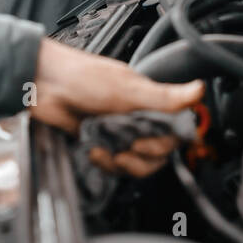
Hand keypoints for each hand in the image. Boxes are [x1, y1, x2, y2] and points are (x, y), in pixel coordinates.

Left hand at [30, 39, 203, 177]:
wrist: (43, 85)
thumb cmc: (83, 77)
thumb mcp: (128, 88)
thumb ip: (164, 97)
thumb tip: (199, 90)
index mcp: (147, 101)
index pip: (172, 132)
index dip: (165, 144)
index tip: (150, 142)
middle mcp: (134, 117)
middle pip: (156, 153)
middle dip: (144, 158)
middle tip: (129, 148)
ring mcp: (116, 132)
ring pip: (134, 162)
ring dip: (123, 163)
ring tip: (109, 152)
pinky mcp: (98, 143)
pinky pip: (111, 165)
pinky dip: (105, 163)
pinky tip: (94, 151)